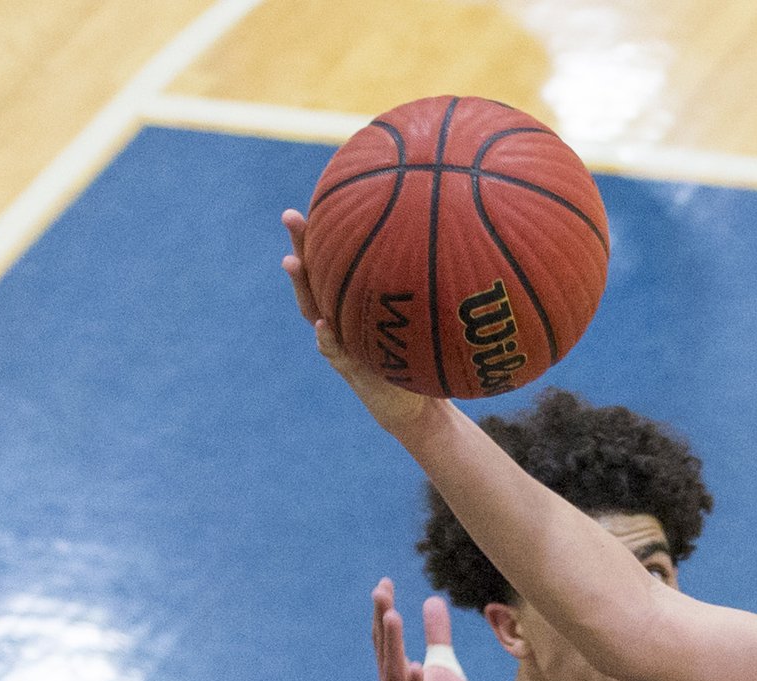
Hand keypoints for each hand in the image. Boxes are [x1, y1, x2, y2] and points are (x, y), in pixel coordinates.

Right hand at [281, 209, 440, 438]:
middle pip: (315, 276)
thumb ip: (436, 289)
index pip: (335, 261)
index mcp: (356, 302)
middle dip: (301, 245)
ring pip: (312, 309)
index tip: (318, 197)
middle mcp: (341, 318)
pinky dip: (327, 339)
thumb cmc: (424, 358)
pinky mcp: (350, 370)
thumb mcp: (431, 319)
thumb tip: (465, 244)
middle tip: (291, 215)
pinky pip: (335, 351)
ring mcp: (339, 343)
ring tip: (292, 261)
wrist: (418, 408)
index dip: (323, 232)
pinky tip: (323, 325)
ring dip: (302, 285)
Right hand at [373, 580, 483, 680]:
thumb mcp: (445, 664)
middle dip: (381, 620)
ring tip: (392, 615)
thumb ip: (437, 634)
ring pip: (394, 673)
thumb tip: (432, 599)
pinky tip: (417, 665)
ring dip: (392, 644)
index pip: (385, 639)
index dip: (382, 611)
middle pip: (385, 650)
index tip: (384, 582)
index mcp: (397, 675)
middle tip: (381, 591)